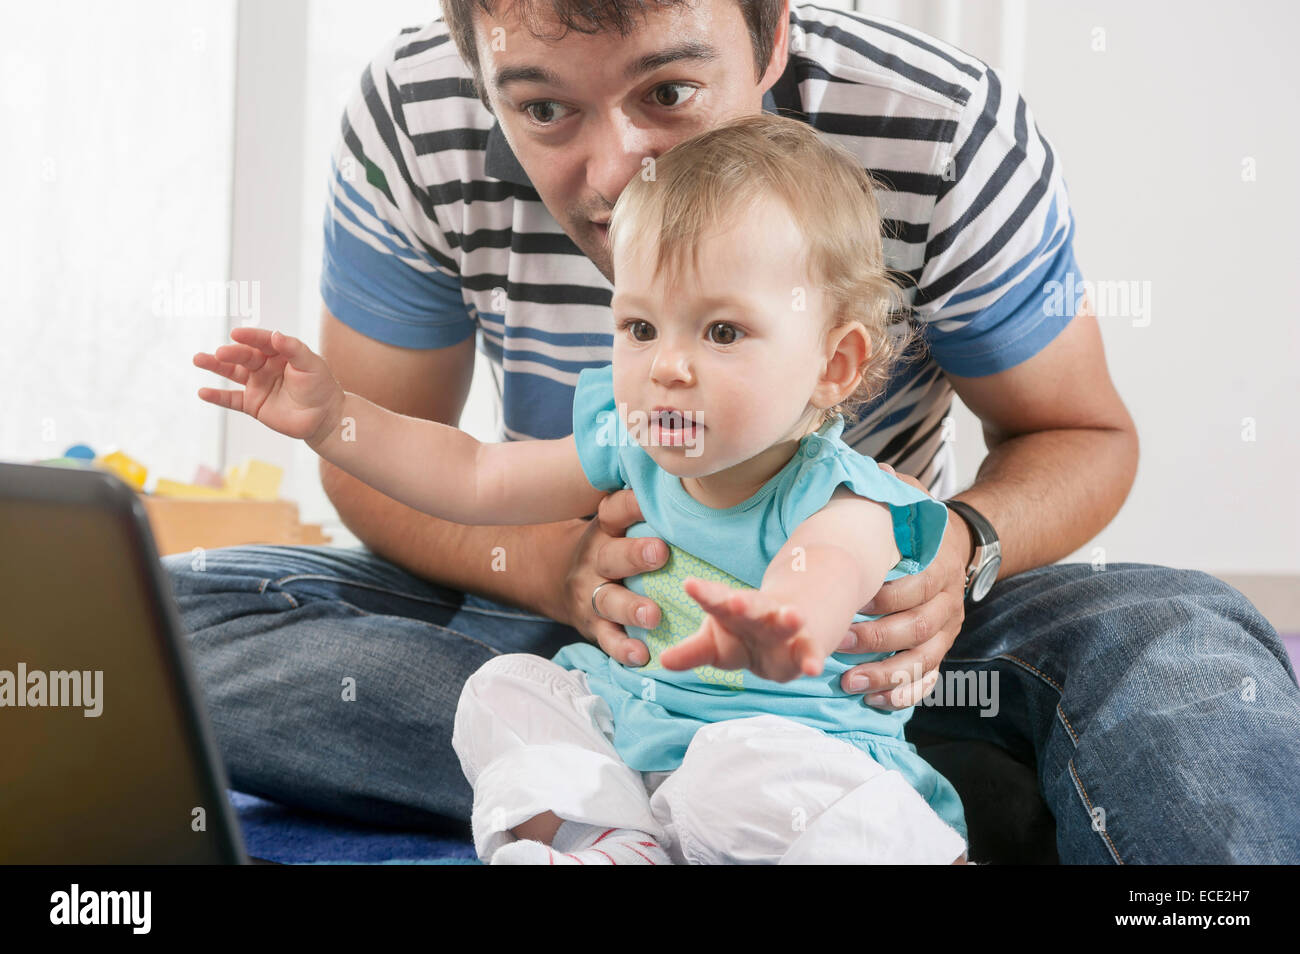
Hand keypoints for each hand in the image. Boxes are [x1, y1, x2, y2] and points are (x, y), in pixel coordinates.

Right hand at [193, 327, 344, 445]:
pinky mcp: (252, 404)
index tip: (236, 333)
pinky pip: (231, 399)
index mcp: (279, 353)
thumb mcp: (311, 365)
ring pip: (232, 373)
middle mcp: (265, 366)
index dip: (250, 337)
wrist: (324, 418)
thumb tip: (275, 334)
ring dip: (215, 366)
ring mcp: (257, 384)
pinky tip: (203, 392)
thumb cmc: (321, 387)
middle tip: (220, 353)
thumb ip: (293, 349)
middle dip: (231, 353)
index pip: (262, 341)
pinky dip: (217, 396)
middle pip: (244, 356)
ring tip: (198, 359)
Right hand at [554, 488, 667, 667]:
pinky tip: (642, 655)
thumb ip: (643, 510)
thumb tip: (693, 481)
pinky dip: (623, 648)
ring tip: (653, 614)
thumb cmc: (610, 547)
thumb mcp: (616, 524)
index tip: (652, 499)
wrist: (558, 579)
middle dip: (635, 555)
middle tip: (660, 553)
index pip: (614, 511)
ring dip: (631, 607)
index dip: (632, 504)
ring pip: (608, 600)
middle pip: (611, 556)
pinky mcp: (593, 626)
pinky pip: (607, 638)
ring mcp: (591, 594)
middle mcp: (595, 559)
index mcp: (605, 529)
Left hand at [661, 578, 821, 681]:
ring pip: (786, 623)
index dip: (703, 593)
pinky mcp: (805, 648)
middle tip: (737, 600)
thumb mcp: (716, 643)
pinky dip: (812, 661)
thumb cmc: (744, 634)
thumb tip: (663, 661)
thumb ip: (692, 652)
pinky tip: (815, 668)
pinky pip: (810, 654)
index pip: (715, 600)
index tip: (689, 584)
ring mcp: (784, 630)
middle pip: (752, 607)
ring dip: (789, 619)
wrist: (793, 617)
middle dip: (744, 605)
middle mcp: (758, 616)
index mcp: (731, 612)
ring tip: (793, 615)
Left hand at [837, 462, 969, 709]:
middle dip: (876, 639)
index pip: (918, 585)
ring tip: (848, 682)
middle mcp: (948, 602)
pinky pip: (927, 679)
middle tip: (838, 643)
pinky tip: (876, 700)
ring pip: (922, 660)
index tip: (853, 601)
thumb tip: (878, 469)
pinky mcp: (940, 650)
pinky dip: (904, 693)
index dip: (888, 596)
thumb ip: (895, 490)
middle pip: (917, 627)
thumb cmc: (920, 526)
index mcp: (939, 566)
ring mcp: (946, 630)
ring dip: (885, 673)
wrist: (963, 546)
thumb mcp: (912, 502)